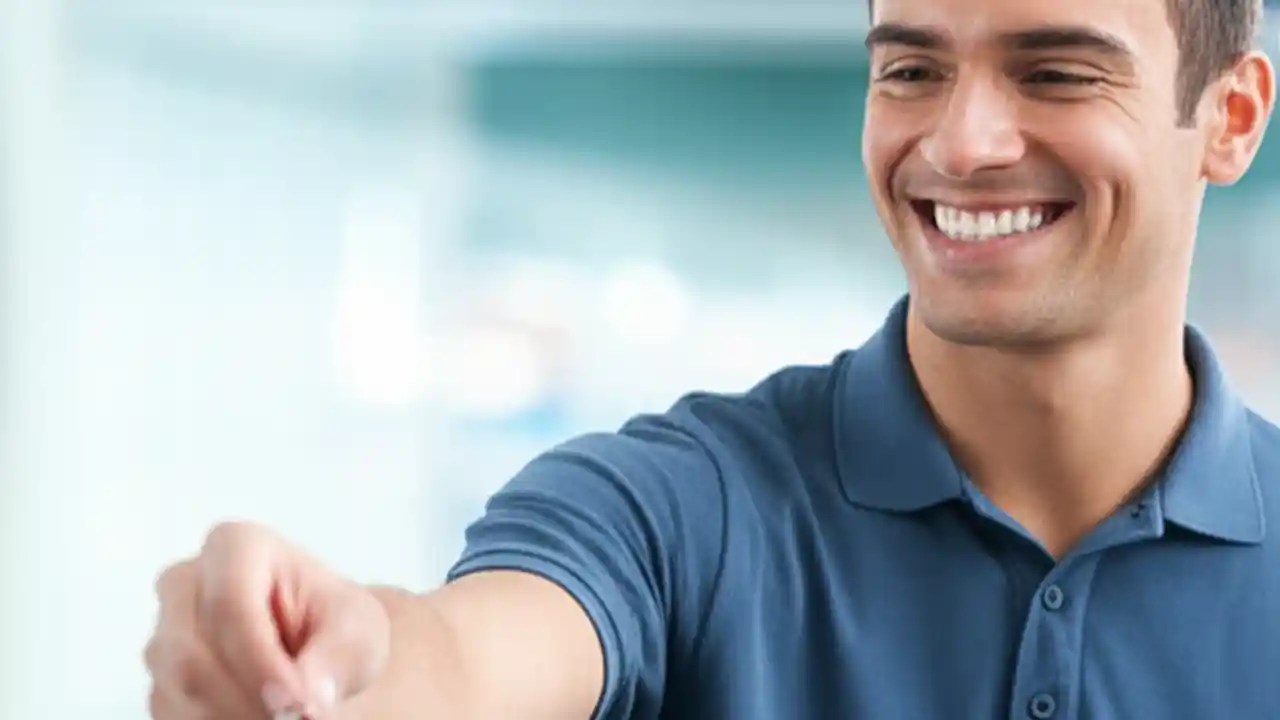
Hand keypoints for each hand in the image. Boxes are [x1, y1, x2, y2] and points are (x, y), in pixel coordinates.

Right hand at [144, 522, 390, 718]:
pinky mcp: (159, 682)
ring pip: (179, 692)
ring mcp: (164, 634)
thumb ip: (336, 657)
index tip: (298, 705)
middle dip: (247, 702)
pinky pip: (175, 716)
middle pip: (191, 655)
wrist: (318, 650)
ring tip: (288, 719)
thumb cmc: (336, 625)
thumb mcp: (358, 629)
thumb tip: (307, 697)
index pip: (231, 605)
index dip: (259, 663)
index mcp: (235, 546)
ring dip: (235, 718)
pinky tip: (260, 719)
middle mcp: (184, 585)